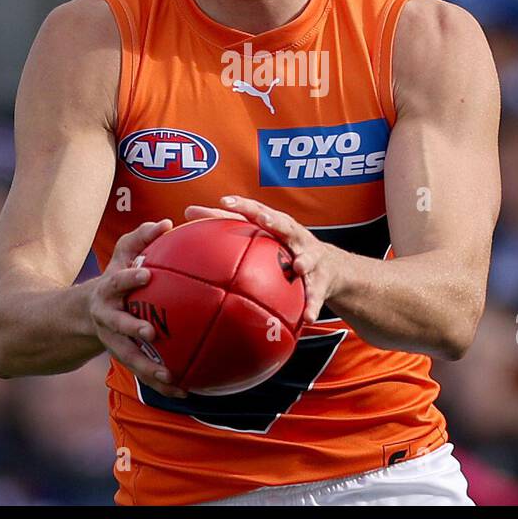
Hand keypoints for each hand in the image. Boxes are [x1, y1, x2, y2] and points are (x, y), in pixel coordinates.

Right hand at [88, 219, 187, 397]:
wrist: (85, 314)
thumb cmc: (116, 278)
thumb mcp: (122, 255)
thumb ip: (140, 237)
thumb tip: (166, 222)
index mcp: (107, 292)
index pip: (117, 282)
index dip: (129, 278)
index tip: (145, 273)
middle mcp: (107, 319)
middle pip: (117, 326)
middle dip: (132, 329)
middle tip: (151, 331)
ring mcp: (114, 341)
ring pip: (130, 358)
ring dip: (148, 368)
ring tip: (171, 376)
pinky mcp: (125, 358)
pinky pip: (144, 375)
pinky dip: (163, 385)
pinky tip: (186, 391)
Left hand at [183, 195, 343, 323]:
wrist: (331, 267)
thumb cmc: (284, 247)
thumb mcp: (261, 236)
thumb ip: (227, 225)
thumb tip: (186, 214)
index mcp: (277, 225)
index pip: (258, 210)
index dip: (242, 204)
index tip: (225, 200)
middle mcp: (295, 236)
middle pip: (286, 225)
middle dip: (275, 221)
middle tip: (263, 220)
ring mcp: (311, 257)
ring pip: (307, 257)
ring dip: (302, 260)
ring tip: (297, 267)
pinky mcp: (322, 281)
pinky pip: (316, 295)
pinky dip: (312, 305)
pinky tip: (307, 318)